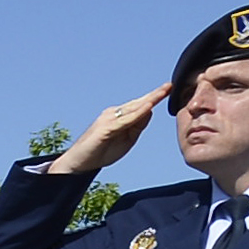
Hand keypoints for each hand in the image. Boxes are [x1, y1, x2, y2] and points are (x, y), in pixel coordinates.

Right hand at [47, 88, 167, 176]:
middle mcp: (112, 113)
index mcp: (118, 116)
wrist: (79, 163)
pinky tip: (149, 107)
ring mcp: (108, 119)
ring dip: (149, 100)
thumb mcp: (127, 140)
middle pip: (138, 103)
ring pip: (133, 109)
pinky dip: (138, 113)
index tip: (169, 89)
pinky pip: (125, 120)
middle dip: (155, 95)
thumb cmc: (101, 152)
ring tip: (163, 91)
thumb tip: (150, 110)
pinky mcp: (105, 128)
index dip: (154, 97)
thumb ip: (138, 126)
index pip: (139, 106)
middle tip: (170, 85)